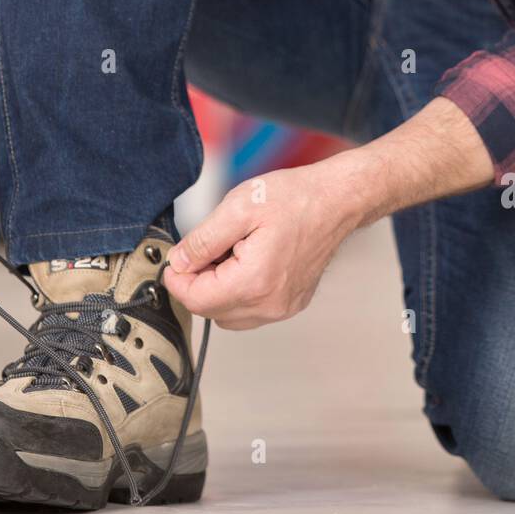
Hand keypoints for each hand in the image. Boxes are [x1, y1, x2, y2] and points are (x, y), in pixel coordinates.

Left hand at [162, 152, 366, 329]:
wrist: (337, 200)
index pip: (196, 300)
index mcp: (254, 281)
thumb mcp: (238, 207)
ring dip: (218, 290)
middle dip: (198, 283)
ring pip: (229, 315)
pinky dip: (239, 292)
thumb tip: (179, 263)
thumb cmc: (296, 198)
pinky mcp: (291, 303)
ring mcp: (284, 307)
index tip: (177, 258)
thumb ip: (203, 240)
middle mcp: (270, 303)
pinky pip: (251, 310)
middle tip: (207, 248)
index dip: (177, 279)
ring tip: (230, 252)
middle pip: (210, 311)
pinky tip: (247, 260)